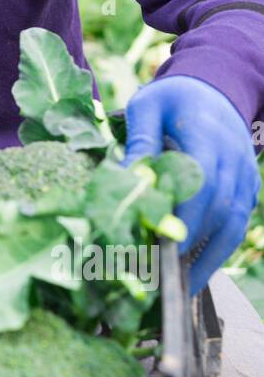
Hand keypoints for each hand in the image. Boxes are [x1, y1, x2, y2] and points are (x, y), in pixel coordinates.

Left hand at [123, 75, 259, 294]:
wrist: (216, 89)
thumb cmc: (173, 100)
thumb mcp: (148, 108)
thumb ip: (140, 141)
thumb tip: (128, 178)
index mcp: (206, 135)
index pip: (201, 182)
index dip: (184, 216)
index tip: (161, 244)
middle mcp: (233, 159)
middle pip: (218, 209)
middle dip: (191, 246)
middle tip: (161, 278)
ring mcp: (245, 176)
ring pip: (233, 223)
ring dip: (208, 259)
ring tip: (180, 288)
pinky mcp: (248, 189)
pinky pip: (237, 224)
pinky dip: (218, 250)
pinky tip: (195, 271)